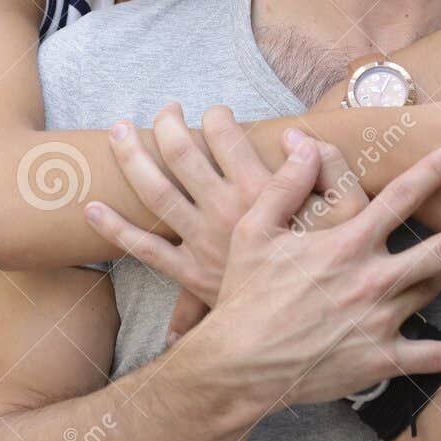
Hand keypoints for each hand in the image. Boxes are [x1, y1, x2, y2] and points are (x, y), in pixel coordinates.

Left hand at [83, 105, 362, 342]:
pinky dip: (115, 229)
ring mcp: (201, 243)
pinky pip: (144, 250)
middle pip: (182, 155)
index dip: (217, 117)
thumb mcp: (350, 217)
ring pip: (156, 192)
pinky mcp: (189, 274)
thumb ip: (332, 170)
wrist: (312, 329)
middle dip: (167, 125)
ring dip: (132, 157)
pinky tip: (90, 208)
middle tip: (164, 111)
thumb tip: (298, 137)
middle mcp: (224, 212)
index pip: (227, 137)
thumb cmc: (335, 269)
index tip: (214, 112)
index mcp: (260, 192)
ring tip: (117, 131)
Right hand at [203, 135, 440, 407]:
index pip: (399, 198)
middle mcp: (371, 280)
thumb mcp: (253, 230)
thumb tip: (305, 145)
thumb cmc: (244, 295)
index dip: (434, 171)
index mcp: (345, 244)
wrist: (238, 365)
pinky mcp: (380, 361)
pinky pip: (434, 356)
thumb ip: (284, 184)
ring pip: (438, 293)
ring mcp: (379, 322)